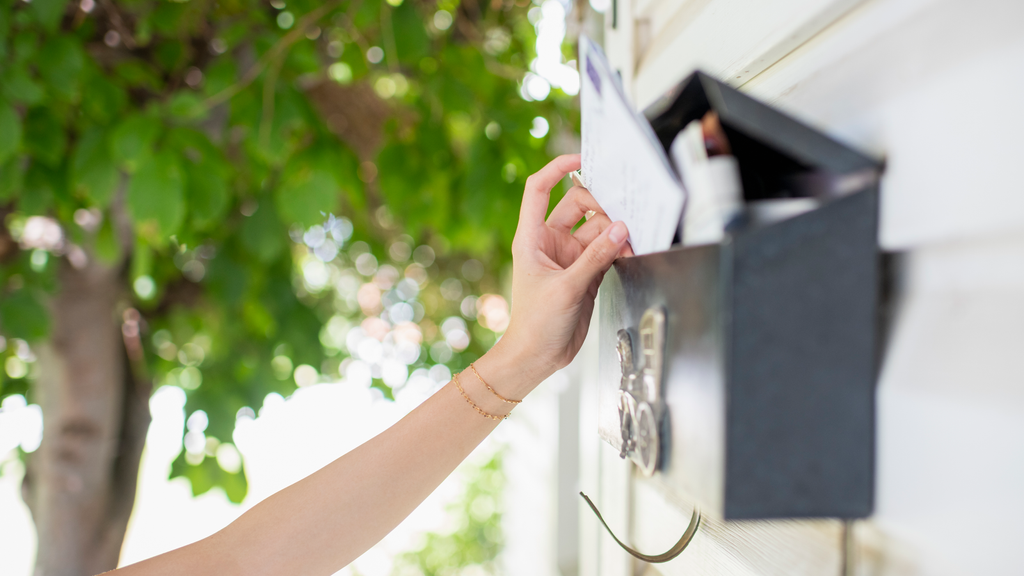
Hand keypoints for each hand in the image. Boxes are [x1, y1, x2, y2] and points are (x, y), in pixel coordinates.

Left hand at [495, 154, 631, 384]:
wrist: (537, 357)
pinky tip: (628, 251)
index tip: (581, 158)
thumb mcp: (566, 288)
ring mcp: (569, 257)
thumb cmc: (534, 324)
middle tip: (619, 221)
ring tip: (627, 244)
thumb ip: (595, 258)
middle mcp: (550, 243)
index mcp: (531, 237)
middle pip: (578, 206)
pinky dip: (617, 249)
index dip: (557, 168)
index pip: (539, 189)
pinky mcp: (585, 273)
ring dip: (613, 233)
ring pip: (597, 229)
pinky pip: (605, 250)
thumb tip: (620, 229)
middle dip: (600, 208)